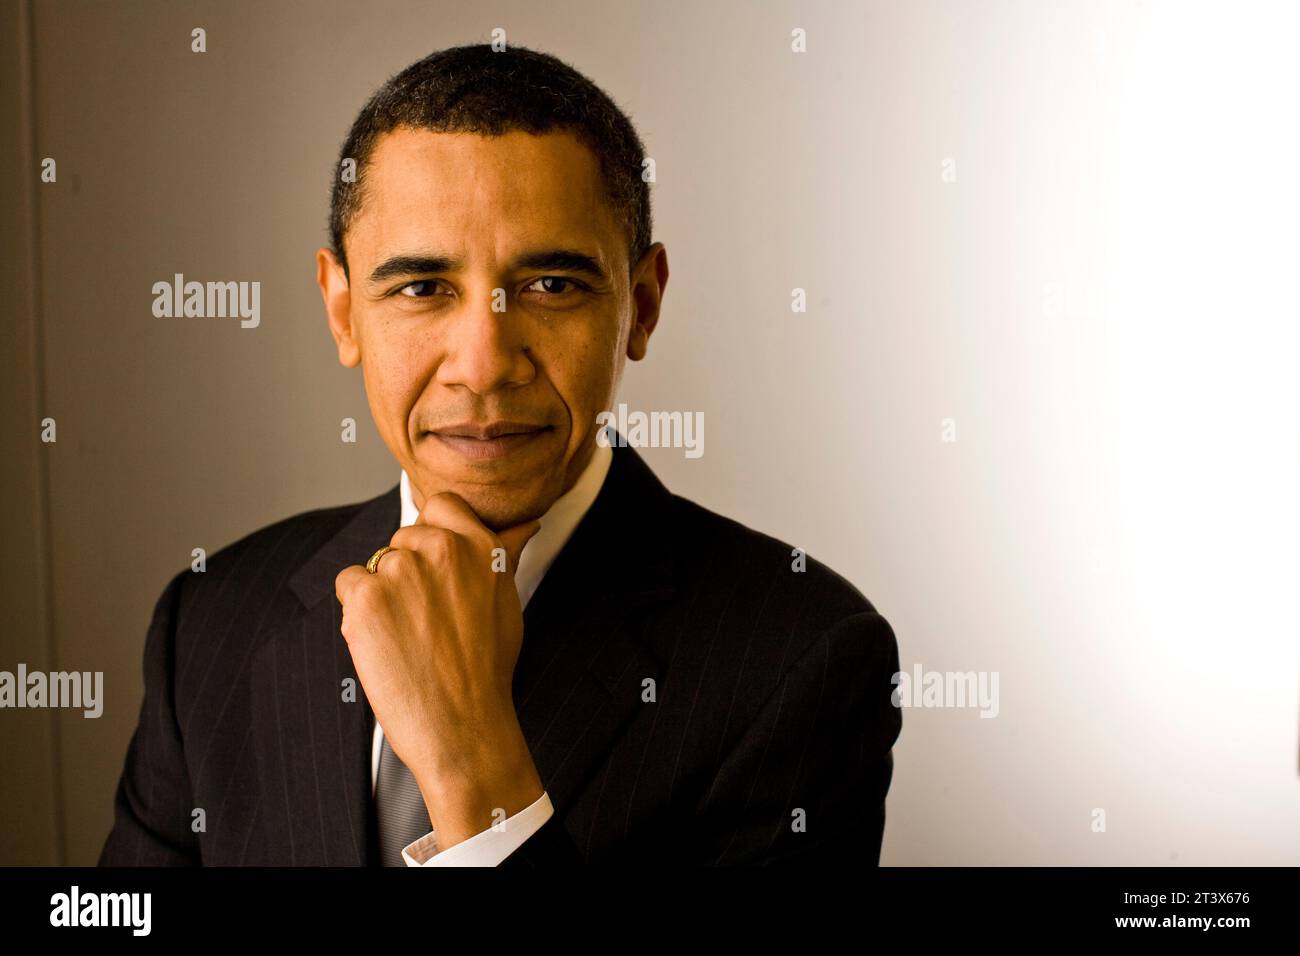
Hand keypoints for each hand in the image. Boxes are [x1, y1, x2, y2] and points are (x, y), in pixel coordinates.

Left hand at [334, 491, 543, 847]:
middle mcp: (442, 548)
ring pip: (375, 562)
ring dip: (383, 593)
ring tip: (409, 635)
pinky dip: (357, 611)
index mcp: (480, 544)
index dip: (432, 535)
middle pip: (403, 537)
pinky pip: (348, 583)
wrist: (462, 727)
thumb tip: (524, 523)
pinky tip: (385, 641)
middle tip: (427, 619)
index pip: (440, 505)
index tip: (436, 568)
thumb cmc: (486, 669)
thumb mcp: (507, 601)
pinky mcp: (365, 597)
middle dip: (407, 571)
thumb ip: (506, 552)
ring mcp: (400, 570)